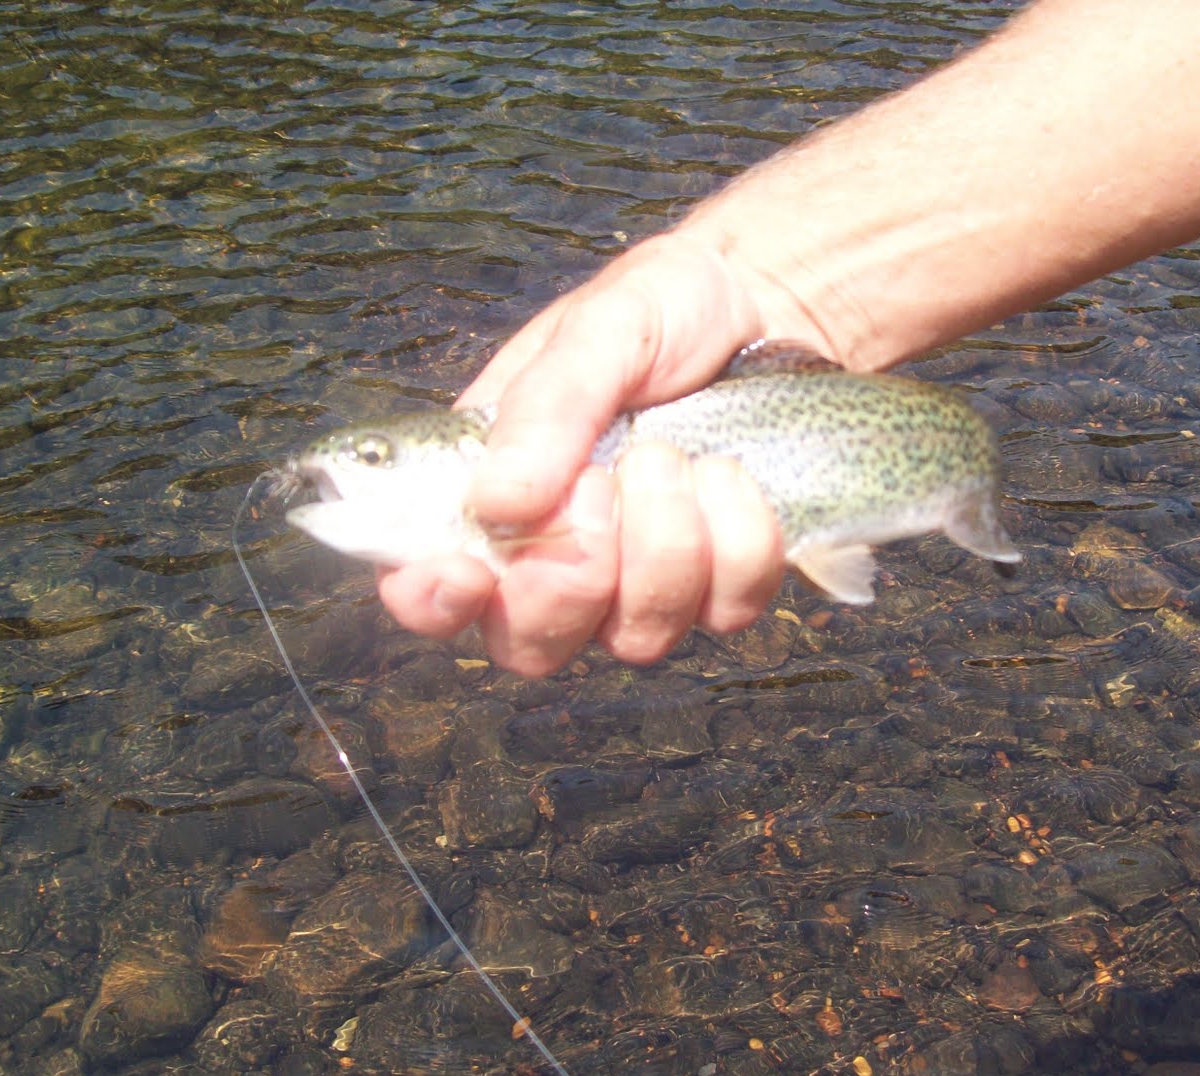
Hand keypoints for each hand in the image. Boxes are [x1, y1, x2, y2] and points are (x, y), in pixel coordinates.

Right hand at [376, 234, 804, 675]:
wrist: (768, 305)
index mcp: (491, 497)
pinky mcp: (721, 588)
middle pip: (530, 646)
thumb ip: (543, 409)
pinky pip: (725, 609)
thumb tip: (496, 503)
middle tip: (601, 484)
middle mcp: (556, 559)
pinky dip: (735, 538)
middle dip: (569, 574)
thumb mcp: (596, 330)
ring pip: (635, 638)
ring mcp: (642, 587)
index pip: (430, 591)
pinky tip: (729, 474)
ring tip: (670, 454)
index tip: (465, 571)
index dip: (432, 603)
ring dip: (662, 543)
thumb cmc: (663, 312)